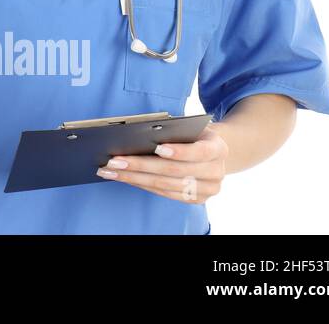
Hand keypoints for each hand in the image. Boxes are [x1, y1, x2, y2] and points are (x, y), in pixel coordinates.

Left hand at [95, 123, 228, 203]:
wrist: (213, 152)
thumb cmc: (194, 134)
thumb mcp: (191, 128)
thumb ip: (174, 132)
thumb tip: (139, 135)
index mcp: (218, 149)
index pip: (199, 152)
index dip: (179, 151)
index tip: (157, 148)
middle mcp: (216, 172)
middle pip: (174, 171)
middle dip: (141, 165)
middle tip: (113, 161)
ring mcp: (207, 190)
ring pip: (165, 185)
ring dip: (134, 178)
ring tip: (110, 171)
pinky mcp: (195, 200)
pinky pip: (164, 194)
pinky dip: (141, 184)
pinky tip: (124, 178)